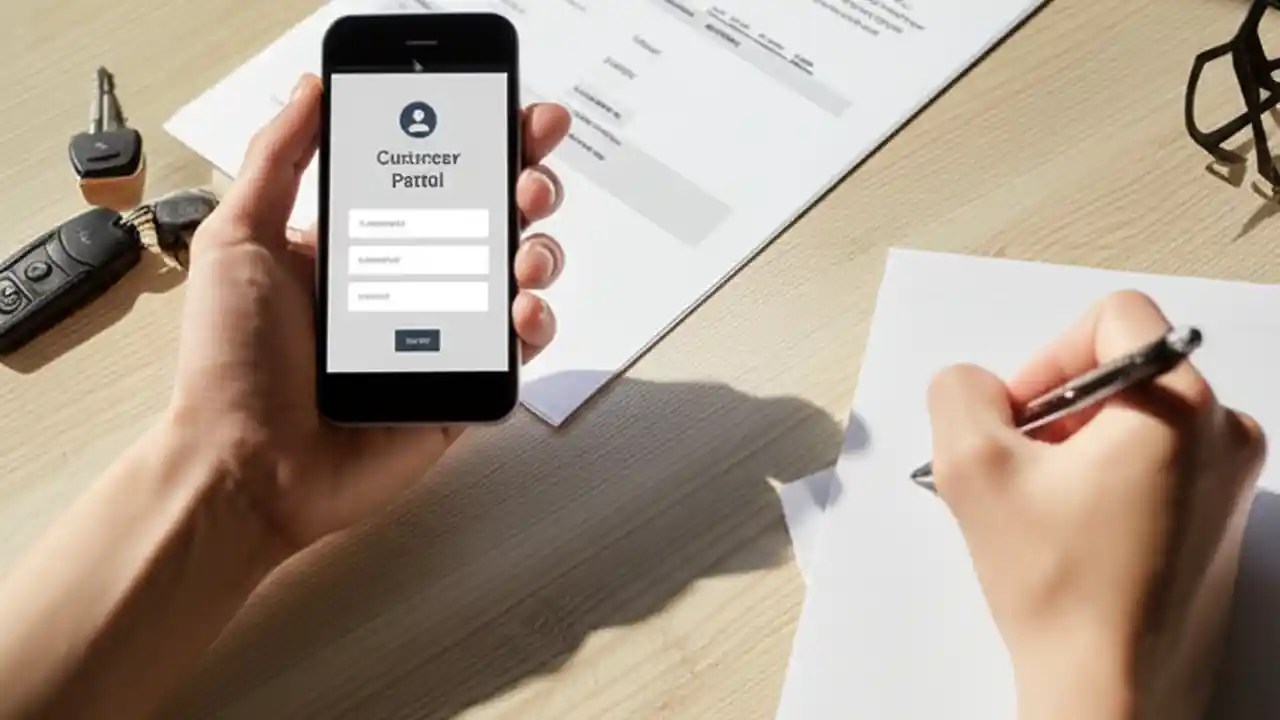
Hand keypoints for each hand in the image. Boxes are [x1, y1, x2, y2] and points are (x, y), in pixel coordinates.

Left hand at [166, 75, 570, 550]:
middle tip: (528, 182)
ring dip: (539, 251)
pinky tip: (519, 311)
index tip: (517, 120)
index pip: (437, 178)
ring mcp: (440, 338)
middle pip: (491, 221)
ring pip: (515, 280)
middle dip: (526, 189)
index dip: (484, 144)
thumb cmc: (232, 364)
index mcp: (363, 244)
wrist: (245, 466)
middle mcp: (409, 285)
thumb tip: (313, 90)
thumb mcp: (239, 238)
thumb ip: (280, 158)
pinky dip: (533, 324)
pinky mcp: (461, 389)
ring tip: (525, 252)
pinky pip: (515, 351)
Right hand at [927, 291, 1265, 719]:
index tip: (1019, 419)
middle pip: (1123, 371)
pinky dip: (1105, 479)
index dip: (1046, 358)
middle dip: (1056, 409)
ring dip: (1075, 446)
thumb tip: (977, 387)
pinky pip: (1155, 464)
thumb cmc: (1059, 589)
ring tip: (1040, 506)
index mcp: (1180, 405)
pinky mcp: (1219, 520)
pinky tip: (1070, 530)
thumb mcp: (972, 467)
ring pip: (1135, 419)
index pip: (1112, 318)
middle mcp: (1224, 433)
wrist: (1110, 691)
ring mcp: (1231, 481)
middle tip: (1019, 467)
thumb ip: (959, 392)